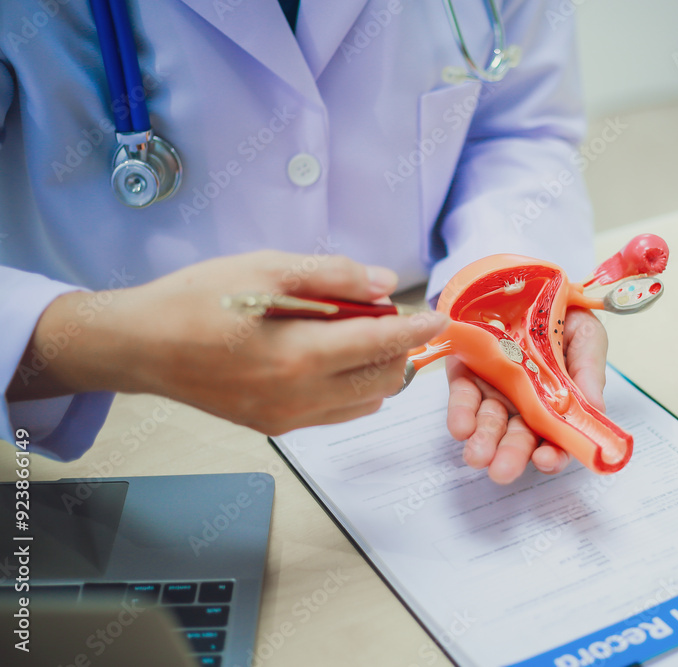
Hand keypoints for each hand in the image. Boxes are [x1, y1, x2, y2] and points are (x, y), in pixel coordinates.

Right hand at [9, 251, 447, 434]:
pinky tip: (339, 359)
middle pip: (382, 380)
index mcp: (298, 356)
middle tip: (391, 315)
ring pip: (364, 402)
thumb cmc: (196, 301)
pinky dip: (354, 389)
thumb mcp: (265, 268)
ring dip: (379, 370)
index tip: (439, 317)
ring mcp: (287, 419)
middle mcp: (298, 398)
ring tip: (363, 333)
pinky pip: (336, 413)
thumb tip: (384, 283)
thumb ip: (332, 275)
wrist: (140, 346)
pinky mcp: (275, 428)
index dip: (415, 329)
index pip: (380, 344)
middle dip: (400, 348)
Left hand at [445, 308, 608, 483]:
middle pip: (518, 438)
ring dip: (482, 442)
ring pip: (487, 424)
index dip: (553, 454)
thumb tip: (597, 410)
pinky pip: (462, 396)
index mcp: (556, 402)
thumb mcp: (586, 337)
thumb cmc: (562, 315)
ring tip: (477, 456)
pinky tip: (461, 427)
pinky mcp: (466, 373)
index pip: (555, 438)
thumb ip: (590, 371)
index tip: (546, 460)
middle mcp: (523, 403)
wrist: (527, 282)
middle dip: (511, 456)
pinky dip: (460, 413)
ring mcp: (493, 390)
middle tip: (502, 471)